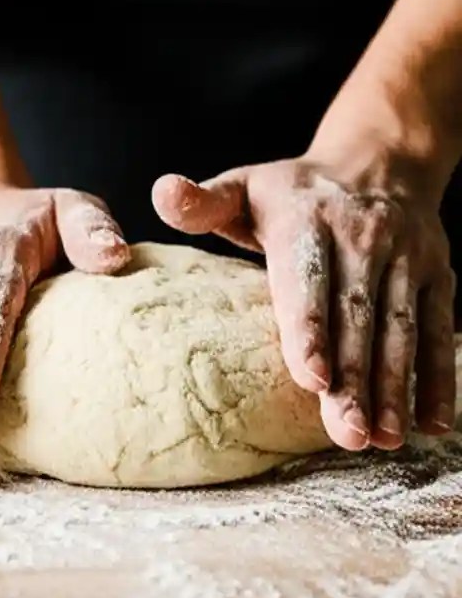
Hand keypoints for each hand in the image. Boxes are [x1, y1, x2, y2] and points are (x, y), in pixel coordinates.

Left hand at [152, 154, 455, 450]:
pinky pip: (441, 329)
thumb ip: (202, 201)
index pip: (308, 279)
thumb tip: (164, 194)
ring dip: (395, 386)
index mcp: (307, 221)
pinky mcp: (439, 276)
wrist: (381, 159)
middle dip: (354, 379)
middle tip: (346, 433)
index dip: (311, 329)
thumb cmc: (291, 191)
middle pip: (357, 316)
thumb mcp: (243, 186)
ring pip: (402, 328)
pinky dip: (439, 377)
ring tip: (382, 439)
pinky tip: (431, 423)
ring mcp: (407, 258)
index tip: (311, 378)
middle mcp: (363, 238)